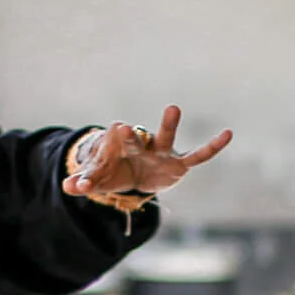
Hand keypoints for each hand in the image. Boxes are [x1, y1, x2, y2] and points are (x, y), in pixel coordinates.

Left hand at [63, 107, 232, 201]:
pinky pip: (198, 156)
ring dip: (168, 125)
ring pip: (165, 138)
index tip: (84, 178)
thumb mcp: (101, 180)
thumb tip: (66, 187)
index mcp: (119, 149)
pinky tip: (228, 133)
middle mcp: (141, 146)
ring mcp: (162, 153)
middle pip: (134, 140)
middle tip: (121, 127)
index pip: (106, 152)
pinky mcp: (179, 164)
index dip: (95, 164)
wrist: (138, 174)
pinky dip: (213, 147)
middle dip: (129, 137)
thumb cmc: (117, 172)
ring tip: (172, 107)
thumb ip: (85, 182)